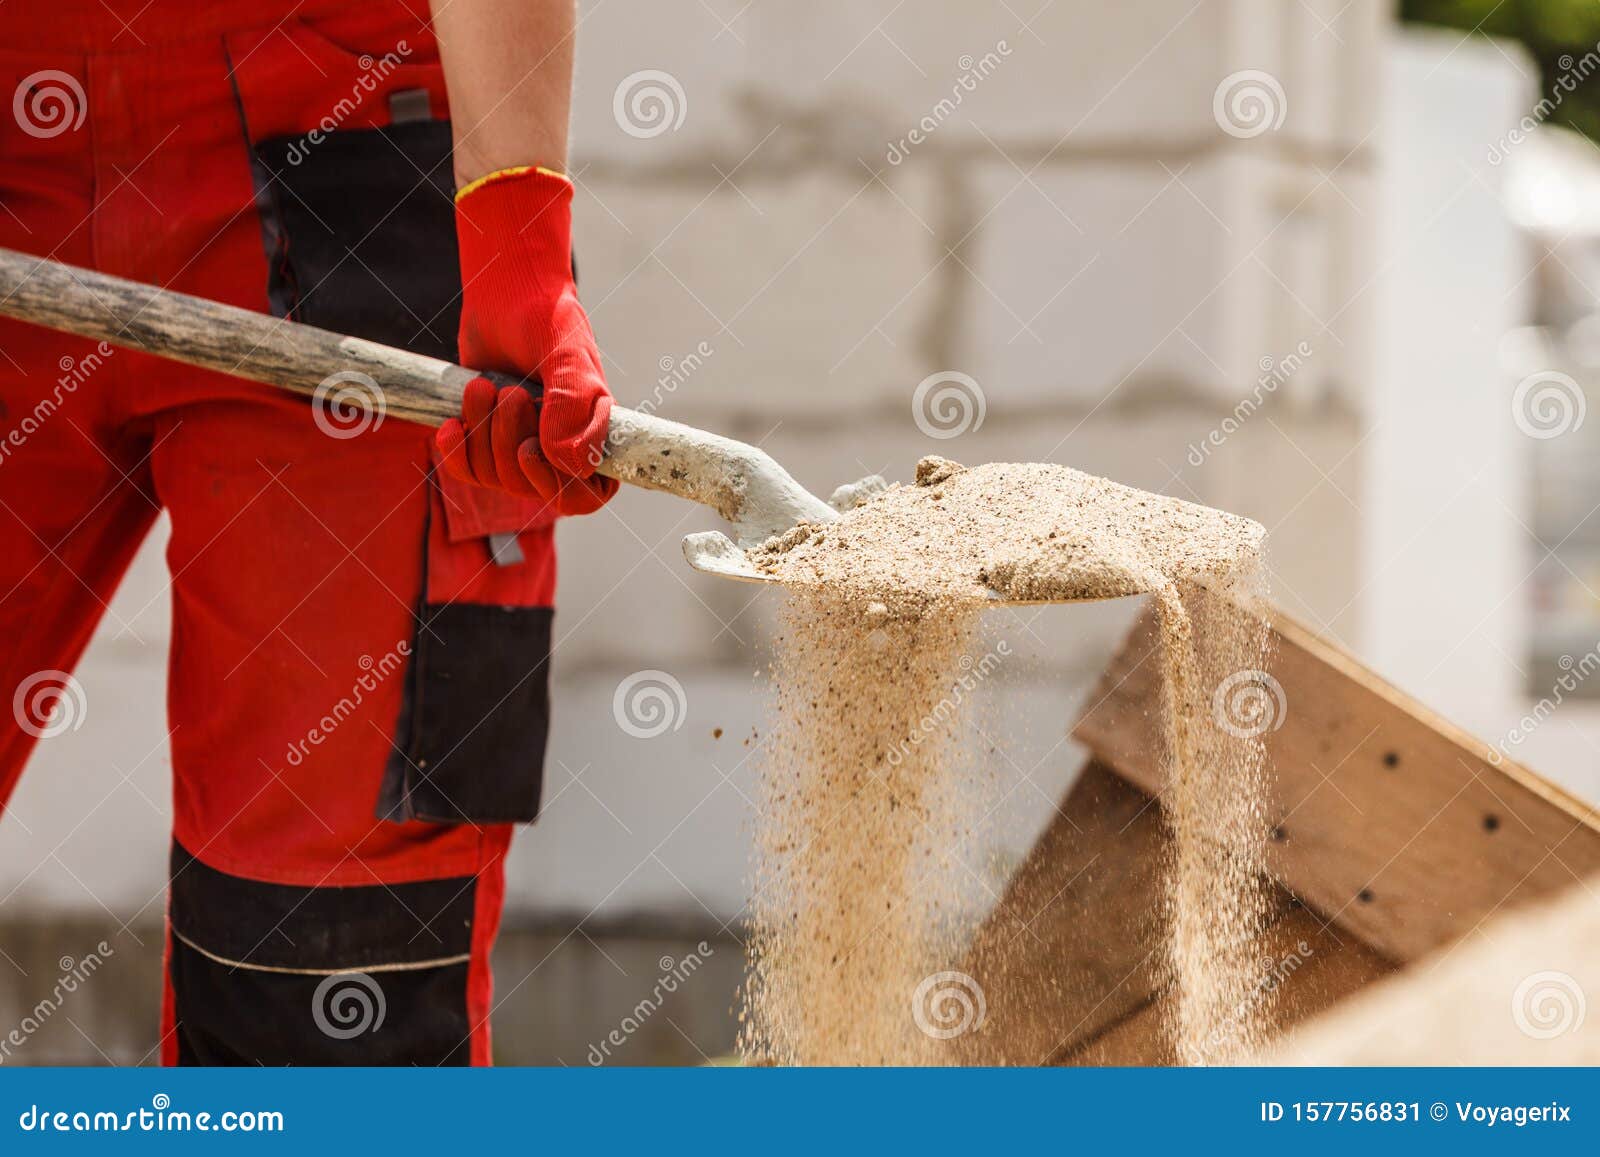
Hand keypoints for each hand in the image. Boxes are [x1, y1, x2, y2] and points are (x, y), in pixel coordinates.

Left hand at [435, 165, 617, 514]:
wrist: (506, 294)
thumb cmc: (547, 318)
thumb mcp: (567, 355)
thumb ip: (574, 404)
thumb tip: (570, 463)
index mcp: (596, 436)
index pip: (586, 496)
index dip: (556, 487)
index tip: (528, 450)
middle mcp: (563, 450)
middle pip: (533, 490)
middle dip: (508, 442)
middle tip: (509, 392)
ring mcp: (524, 448)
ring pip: (497, 480)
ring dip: (482, 434)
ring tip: (483, 386)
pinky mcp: (488, 442)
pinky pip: (469, 473)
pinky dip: (457, 452)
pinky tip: (451, 424)